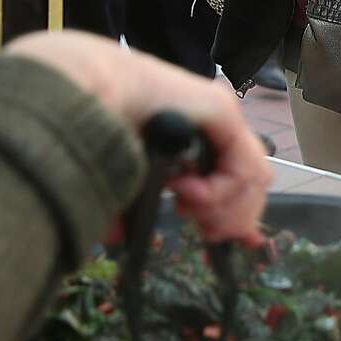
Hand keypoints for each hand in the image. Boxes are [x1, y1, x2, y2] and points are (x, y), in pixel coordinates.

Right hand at [5, 31, 270, 244]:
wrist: (86, 99)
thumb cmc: (91, 136)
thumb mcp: (120, 184)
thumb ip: (130, 211)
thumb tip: (122, 238)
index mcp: (197, 141)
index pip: (241, 179)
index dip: (240, 214)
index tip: (235, 241)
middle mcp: (215, 128)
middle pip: (254, 182)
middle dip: (234, 217)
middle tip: (205, 231)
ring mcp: (222, 118)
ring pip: (255, 178)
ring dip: (222, 207)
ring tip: (185, 207)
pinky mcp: (223, 111)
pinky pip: (241, 165)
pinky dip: (218, 190)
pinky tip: (185, 191)